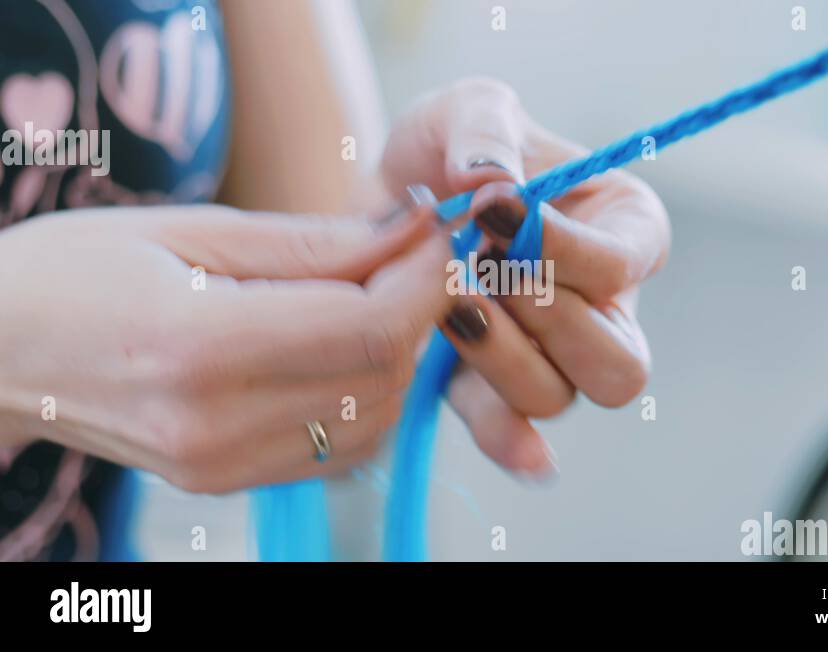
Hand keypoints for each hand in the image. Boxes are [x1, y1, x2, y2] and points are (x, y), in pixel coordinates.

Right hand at [0, 204, 453, 491]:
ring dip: (394, 353)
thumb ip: (313, 241)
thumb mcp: (190, 230)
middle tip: (402, 257)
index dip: (426, 279)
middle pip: (385, 375)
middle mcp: (216, 423)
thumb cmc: (76, 273)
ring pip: (377, 417)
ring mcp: (222, 464)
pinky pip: (341, 447)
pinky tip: (336, 347)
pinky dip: (365, 394)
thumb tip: (410, 231)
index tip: (435, 236)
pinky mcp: (226, 480)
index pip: (371, 328)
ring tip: (363, 296)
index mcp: (201, 346)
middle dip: (417, 310)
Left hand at [381, 77, 669, 478]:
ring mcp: (553, 356)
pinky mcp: (492, 388)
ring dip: (498, 354)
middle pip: (616, 362)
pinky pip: (513, 430)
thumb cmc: (449, 148)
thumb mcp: (467, 109)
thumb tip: (492, 183)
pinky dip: (510, 440)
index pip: (623, 263)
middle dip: (546, 321)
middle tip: (479, 272)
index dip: (563, 250)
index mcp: (623, 231)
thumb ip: (484, 128)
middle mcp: (604, 306)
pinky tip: (517, 452)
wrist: (387, 200)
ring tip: (446, 300)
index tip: (491, 211)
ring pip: (555, 395)